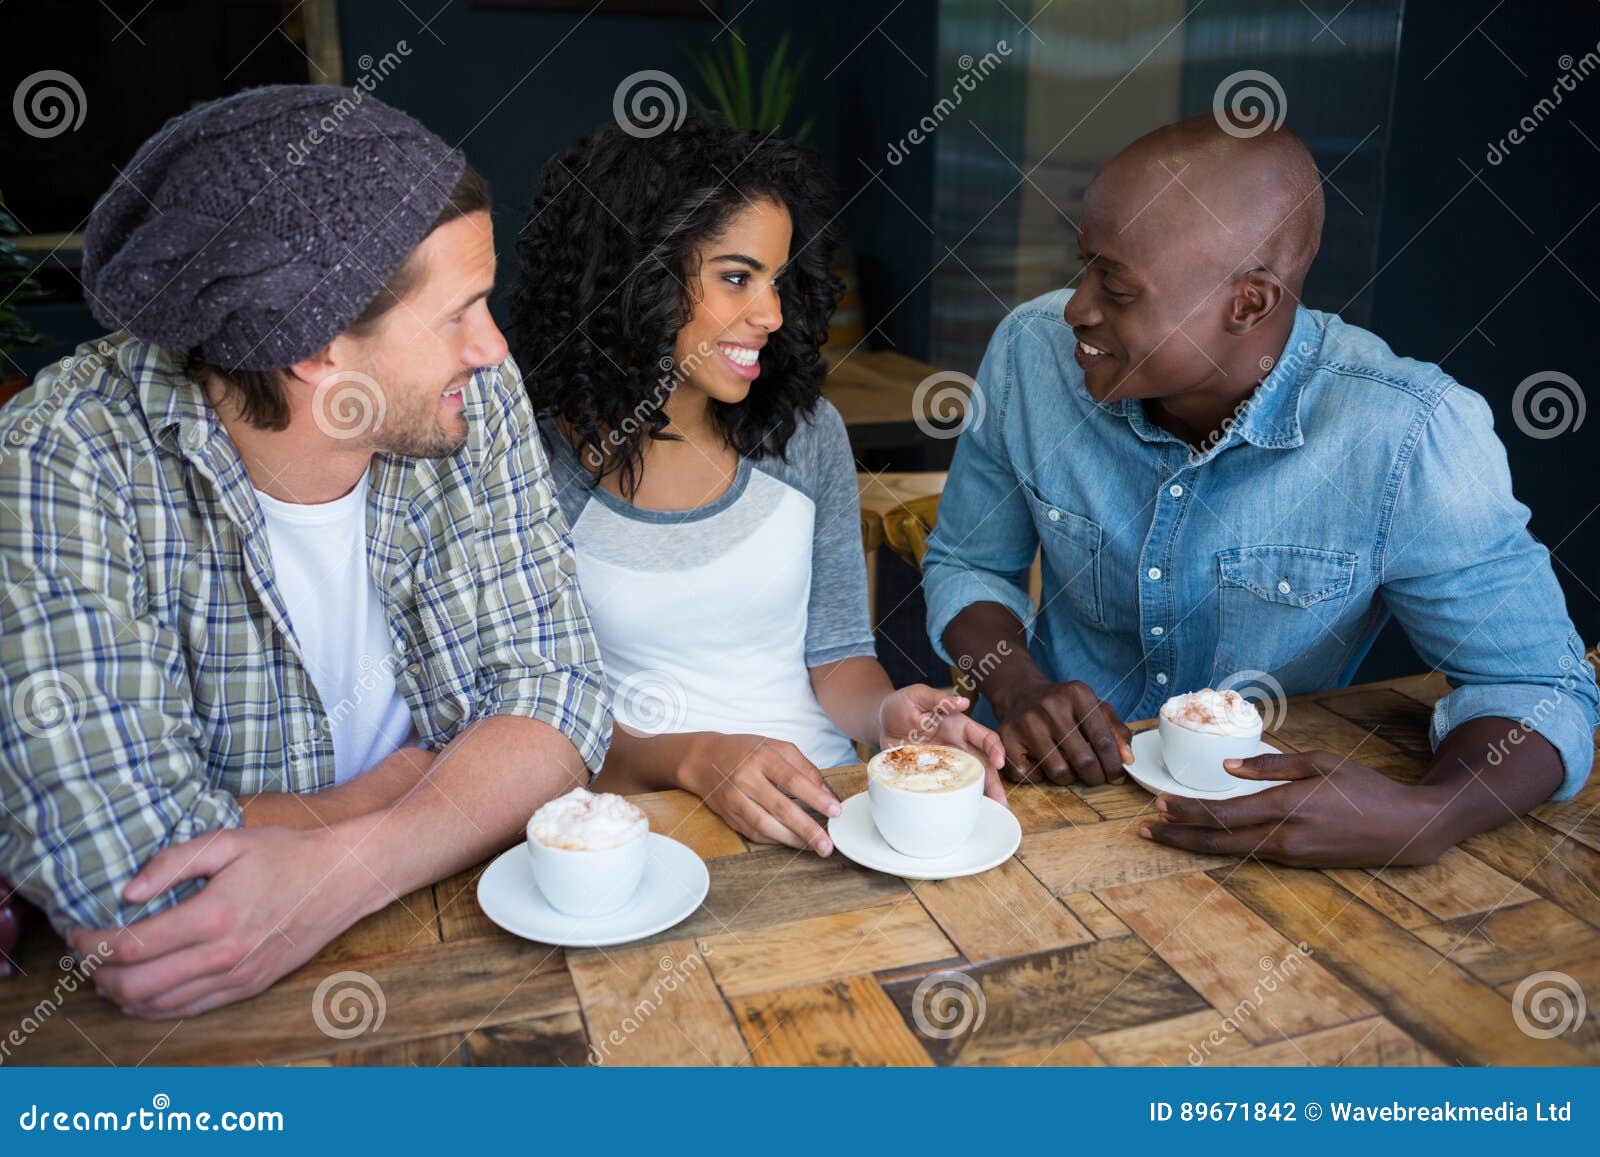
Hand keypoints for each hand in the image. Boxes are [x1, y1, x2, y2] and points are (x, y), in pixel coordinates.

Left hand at [68, 826, 370, 1018]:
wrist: (341, 879)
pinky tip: (141, 992)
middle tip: (85, 955)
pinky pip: (189, 1010)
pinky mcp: (248, 987)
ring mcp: (236, 977)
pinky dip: (154, 1008)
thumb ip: (174, 862)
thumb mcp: (229, 841)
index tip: (78, 932)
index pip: (132, 945)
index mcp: (214, 916)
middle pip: (136, 985)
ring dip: (121, 995)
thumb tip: (127, 892)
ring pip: (158, 1006)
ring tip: (106, 974)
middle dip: (98, 974)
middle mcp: (223, 955)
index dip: (92, 944)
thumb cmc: (286, 854)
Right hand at [678, 734, 841, 854]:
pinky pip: (754, 833)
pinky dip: (775, 840)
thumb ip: (803, 766)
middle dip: (807, 829)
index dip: (815, 797)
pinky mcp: (729, 816)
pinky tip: (792, 842)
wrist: (704, 759)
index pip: (792, 780)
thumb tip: (825, 792)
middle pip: (780, 808)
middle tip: (827, 844)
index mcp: (762, 757)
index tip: (835, 811)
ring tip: (814, 847)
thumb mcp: (776, 747)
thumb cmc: (746, 751)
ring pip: (766, 825)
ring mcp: (735, 799)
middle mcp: (746, 779)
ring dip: (792, 840)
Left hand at [876, 685, 1007, 803]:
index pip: (985, 738)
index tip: (999, 762)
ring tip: (989, 812)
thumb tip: (963, 702)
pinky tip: (963, 812)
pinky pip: (945, 789)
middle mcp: (956, 746)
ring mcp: (944, 763)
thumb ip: (939, 699)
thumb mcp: (918, 695)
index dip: (995, 749)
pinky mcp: (929, 775)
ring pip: (968, 781)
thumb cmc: (902, 704)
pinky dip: (955, 800)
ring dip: (979, 796)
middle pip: (982, 766)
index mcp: (959, 726)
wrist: (881, 722)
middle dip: (994, 783)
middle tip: (1001, 802)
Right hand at [992, 677, 1133, 786]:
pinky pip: (1030, 775)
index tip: (1117, 777)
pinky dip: (1039, 777)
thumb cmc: (1063, 705)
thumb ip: (1115, 730)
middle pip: (1083, 760)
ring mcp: (1026, 721)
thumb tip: (1127, 759)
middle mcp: (1050, 705)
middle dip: (1095, 777)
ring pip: (1058, 771)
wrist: (1021, 692)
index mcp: (1077, 693)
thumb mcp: (1093, 707)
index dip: (1114, 765)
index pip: (1104, 740)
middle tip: (1095, 779)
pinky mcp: (1006, 736)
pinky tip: (1043, 765)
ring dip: (1068, 778)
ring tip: (1070, 770)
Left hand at [1139, 749, 1447, 867]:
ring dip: (1194, 845)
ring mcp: (1290, 855)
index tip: (1158, 805)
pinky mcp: (1297, 864)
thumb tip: (1227, 766)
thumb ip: (1270, 766)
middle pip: (1217, 842)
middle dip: (1176, 837)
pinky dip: (1221, 847)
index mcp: (1287, 807)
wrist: (1405, 830)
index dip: (1186, 812)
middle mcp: (1284, 837)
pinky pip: (1250, 854)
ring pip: (1230, 852)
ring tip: (1162, 836)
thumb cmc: (1364, 788)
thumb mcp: (1320, 762)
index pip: (1223, 814)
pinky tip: (1204, 840)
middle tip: (1143, 831)